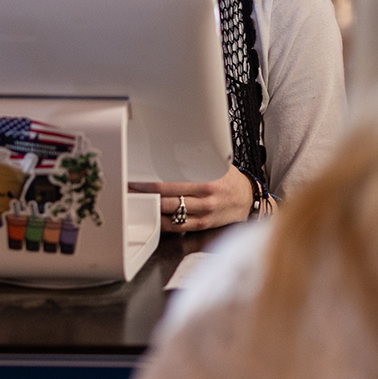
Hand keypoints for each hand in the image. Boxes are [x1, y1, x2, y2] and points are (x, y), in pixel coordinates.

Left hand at [129, 165, 252, 231]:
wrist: (247, 200)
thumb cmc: (229, 180)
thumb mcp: (216, 164)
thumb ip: (195, 161)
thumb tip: (169, 152)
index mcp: (208, 178)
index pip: (171, 180)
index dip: (150, 180)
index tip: (136, 177)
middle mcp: (205, 196)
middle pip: (166, 197)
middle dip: (145, 193)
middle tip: (129, 188)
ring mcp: (203, 212)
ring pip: (169, 211)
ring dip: (150, 206)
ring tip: (136, 200)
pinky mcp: (201, 225)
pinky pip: (176, 226)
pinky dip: (161, 221)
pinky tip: (152, 214)